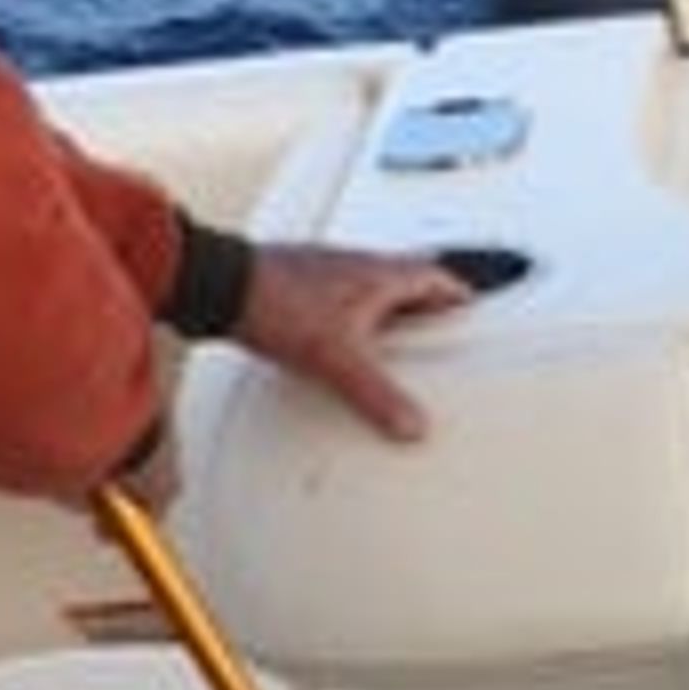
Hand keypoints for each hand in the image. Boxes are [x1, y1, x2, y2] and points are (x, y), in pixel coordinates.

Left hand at [228, 239, 483, 442]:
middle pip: (404, 277)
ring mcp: (324, 270)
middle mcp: (353, 265)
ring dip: (384, 302)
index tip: (468, 302)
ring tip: (390, 329)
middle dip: (423, 298)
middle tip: (435, 318)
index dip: (455, 292)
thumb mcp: (337, 359)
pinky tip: (336, 332)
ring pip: (369, 283)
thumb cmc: (275, 302)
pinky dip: (348, 310)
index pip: (433, 277)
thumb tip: (410, 424)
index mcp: (377, 275)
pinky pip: (337, 292)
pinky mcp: (296, 279)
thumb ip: (377, 396)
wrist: (220, 285)